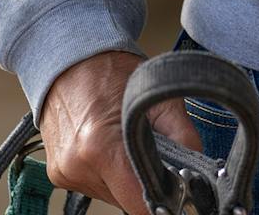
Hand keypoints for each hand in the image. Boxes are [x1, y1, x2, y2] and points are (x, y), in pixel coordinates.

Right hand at [38, 49, 201, 213]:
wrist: (68, 58)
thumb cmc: (110, 71)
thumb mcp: (156, 95)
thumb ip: (182, 135)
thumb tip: (200, 166)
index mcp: (100, 146)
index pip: (137, 203)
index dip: (163, 203)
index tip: (178, 196)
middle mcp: (76, 165)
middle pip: (125, 201)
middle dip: (146, 187)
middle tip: (157, 161)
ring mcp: (63, 172)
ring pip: (111, 196)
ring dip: (126, 181)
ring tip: (129, 148)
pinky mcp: (58, 173)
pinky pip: (94, 187)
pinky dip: (110, 175)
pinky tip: (113, 149)